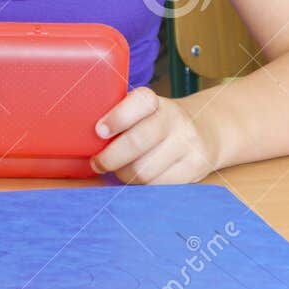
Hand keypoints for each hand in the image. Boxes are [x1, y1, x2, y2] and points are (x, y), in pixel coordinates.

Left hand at [90, 87, 218, 183]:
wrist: (206, 131)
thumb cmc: (157, 123)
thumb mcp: (142, 112)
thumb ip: (119, 120)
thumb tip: (82, 139)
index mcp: (155, 101)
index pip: (139, 103)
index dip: (117, 117)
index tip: (99, 131)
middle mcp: (174, 119)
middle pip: (137, 143)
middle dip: (110, 158)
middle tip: (98, 163)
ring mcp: (187, 144)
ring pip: (145, 171)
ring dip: (124, 175)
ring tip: (120, 171)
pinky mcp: (195, 167)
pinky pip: (159, 186)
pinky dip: (142, 187)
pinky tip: (138, 179)